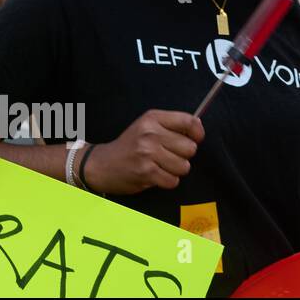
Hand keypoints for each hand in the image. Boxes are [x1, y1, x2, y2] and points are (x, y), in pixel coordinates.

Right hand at [85, 109, 203, 194]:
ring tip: (159, 166)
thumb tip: (198, 127)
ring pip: (184, 166)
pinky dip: (166, 181)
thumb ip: (170, 125)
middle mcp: (150, 133)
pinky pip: (173, 180)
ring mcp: (148, 153)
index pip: (189, 121)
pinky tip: (154, 175)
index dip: (197, 133)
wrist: (102, 164)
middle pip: (190, 148)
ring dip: (174, 170)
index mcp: (152, 118)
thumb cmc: (129, 146)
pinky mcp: (147, 172)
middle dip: (182, 156)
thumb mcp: (146, 127)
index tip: (194, 139)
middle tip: (166, 155)